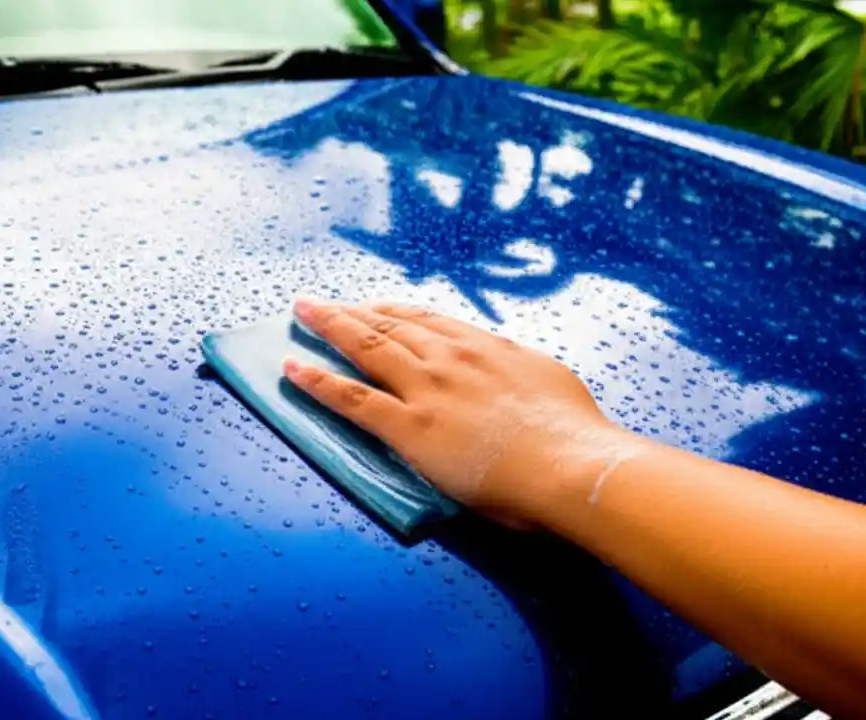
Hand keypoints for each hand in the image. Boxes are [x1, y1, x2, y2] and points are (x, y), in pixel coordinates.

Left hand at [284, 299, 641, 529]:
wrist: (571, 463)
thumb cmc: (572, 435)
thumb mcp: (550, 382)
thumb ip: (522, 371)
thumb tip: (517, 374)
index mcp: (485, 347)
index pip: (428, 320)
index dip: (395, 312)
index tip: (376, 306)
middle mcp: (450, 358)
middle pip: (389, 325)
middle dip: (352, 311)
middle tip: (323, 303)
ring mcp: (426, 389)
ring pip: (366, 347)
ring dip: (329, 327)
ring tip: (303, 313)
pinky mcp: (409, 426)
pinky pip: (352, 398)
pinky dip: (318, 381)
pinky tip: (293, 368)